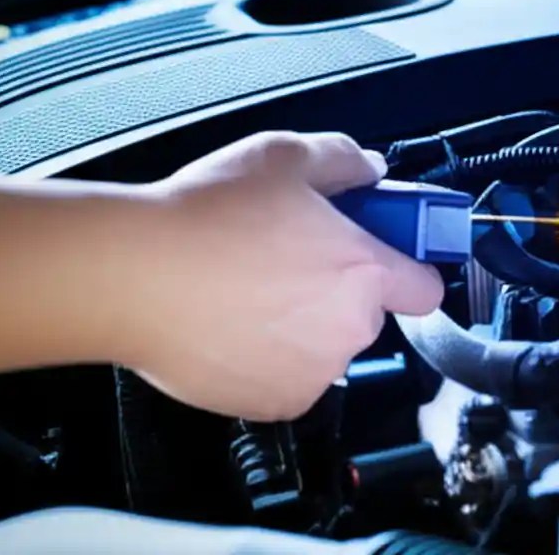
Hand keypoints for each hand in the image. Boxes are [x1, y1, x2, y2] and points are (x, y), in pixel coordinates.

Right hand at [119, 132, 442, 420]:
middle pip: (366, 311)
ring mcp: (314, 372)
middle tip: (288, 258)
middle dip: (337, 288)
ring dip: (300, 324)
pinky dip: (267, 357)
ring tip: (247, 288)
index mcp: (365, 270)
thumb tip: (369, 168)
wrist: (132, 277)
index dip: (410, 266)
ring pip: (323, 345)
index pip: (427, 286)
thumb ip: (343, 160)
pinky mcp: (276, 403)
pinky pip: (288, 376)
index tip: (392, 256)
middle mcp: (350, 328)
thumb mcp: (283, 156)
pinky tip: (231, 321)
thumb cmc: (204, 217)